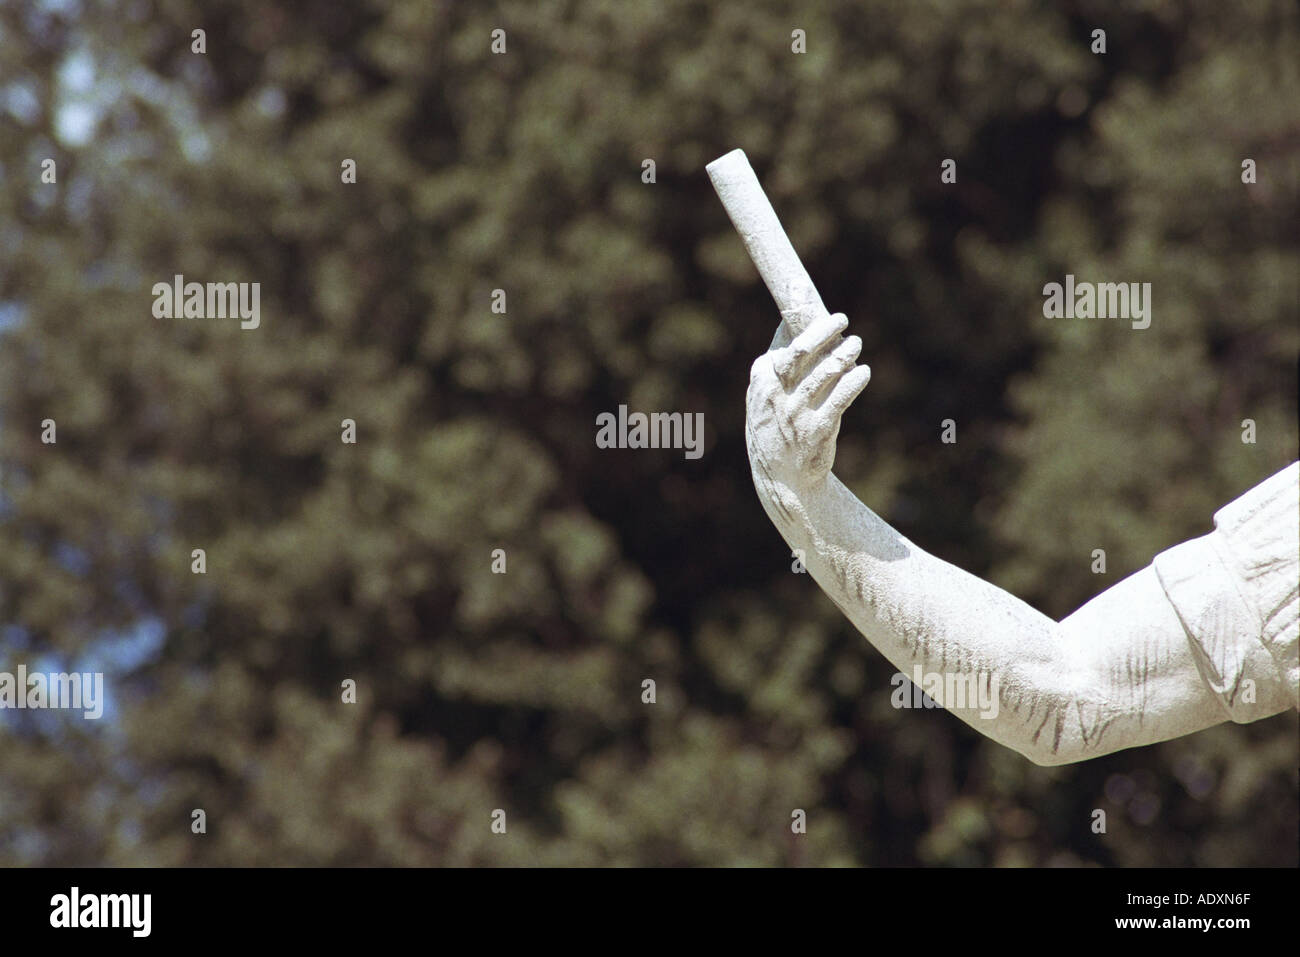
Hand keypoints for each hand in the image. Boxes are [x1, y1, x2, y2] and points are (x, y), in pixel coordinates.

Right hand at [746, 312, 870, 494]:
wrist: (781, 479)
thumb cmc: (775, 427)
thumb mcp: (763, 395)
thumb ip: (775, 362)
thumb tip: (788, 320)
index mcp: (762, 381)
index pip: (788, 346)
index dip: (812, 328)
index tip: (830, 318)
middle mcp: (776, 395)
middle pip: (803, 350)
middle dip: (825, 330)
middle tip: (842, 319)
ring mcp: (797, 413)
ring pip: (826, 372)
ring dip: (845, 353)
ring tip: (856, 343)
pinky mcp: (819, 430)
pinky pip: (841, 398)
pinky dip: (854, 381)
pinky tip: (863, 372)